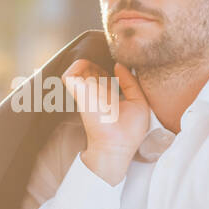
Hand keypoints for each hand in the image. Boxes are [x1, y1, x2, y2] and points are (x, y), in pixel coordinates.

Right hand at [62, 60, 147, 184]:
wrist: (118, 145)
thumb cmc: (129, 131)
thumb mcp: (139, 102)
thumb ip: (131, 83)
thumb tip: (118, 66)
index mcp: (109, 97)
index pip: (104, 76)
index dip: (110, 68)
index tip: (118, 65)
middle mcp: (96, 94)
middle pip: (92, 69)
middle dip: (99, 63)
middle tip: (110, 64)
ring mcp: (86, 93)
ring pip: (79, 68)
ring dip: (88, 64)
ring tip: (99, 68)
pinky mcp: (79, 95)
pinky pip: (69, 75)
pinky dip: (77, 68)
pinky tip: (91, 70)